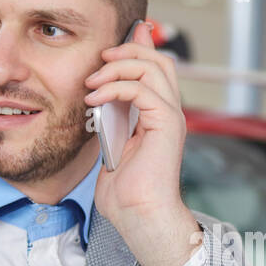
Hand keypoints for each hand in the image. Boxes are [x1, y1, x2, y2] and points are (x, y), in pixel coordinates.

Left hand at [85, 21, 200, 265]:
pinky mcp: (167, 124)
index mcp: (159, 117)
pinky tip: (95, 99)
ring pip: (153, 67)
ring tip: (93, 82)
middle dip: (128, 51)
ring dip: (118, 68)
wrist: (140, 216)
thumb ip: (110, 118)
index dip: (137, 49)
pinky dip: (115, 88)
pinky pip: (142, 90)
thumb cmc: (126, 194)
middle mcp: (170, 113)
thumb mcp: (111, 146)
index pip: (156, 69)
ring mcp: (172, 117)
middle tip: (101, 58)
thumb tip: (98, 98)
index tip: (107, 50)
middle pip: (159, 60)